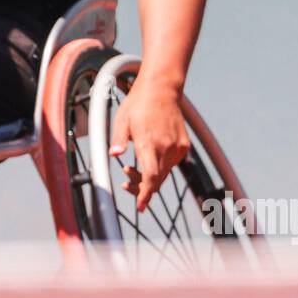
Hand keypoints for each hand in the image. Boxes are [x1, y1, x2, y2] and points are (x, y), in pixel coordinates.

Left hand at [108, 76, 189, 212]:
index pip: (150, 177)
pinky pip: (171, 164)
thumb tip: (113, 156)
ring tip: (131, 169)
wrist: (162, 89)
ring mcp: (178, 147)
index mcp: (149, 143)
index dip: (145, 195)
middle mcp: (166, 148)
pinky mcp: (184, 146)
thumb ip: (118, 140)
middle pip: (157, 180)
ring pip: (164, 173)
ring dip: (149, 177)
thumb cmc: (138, 104)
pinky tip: (148, 159)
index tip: (140, 207)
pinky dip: (159, 167)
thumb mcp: (122, 121)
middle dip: (142, 187)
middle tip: (125, 183)